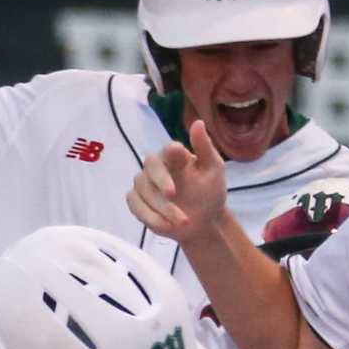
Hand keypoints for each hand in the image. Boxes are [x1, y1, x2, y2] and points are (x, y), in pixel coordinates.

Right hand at [127, 120, 227, 244]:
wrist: (204, 221)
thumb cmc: (209, 191)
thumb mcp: (213, 169)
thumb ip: (204, 147)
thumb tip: (197, 122)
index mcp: (174, 155)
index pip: (167, 151)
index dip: (169, 163)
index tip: (175, 187)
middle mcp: (155, 166)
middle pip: (150, 168)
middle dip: (161, 185)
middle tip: (173, 197)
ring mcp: (143, 183)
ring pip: (143, 191)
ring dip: (162, 209)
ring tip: (183, 222)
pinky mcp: (137, 201)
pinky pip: (135, 205)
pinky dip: (150, 217)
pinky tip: (166, 226)